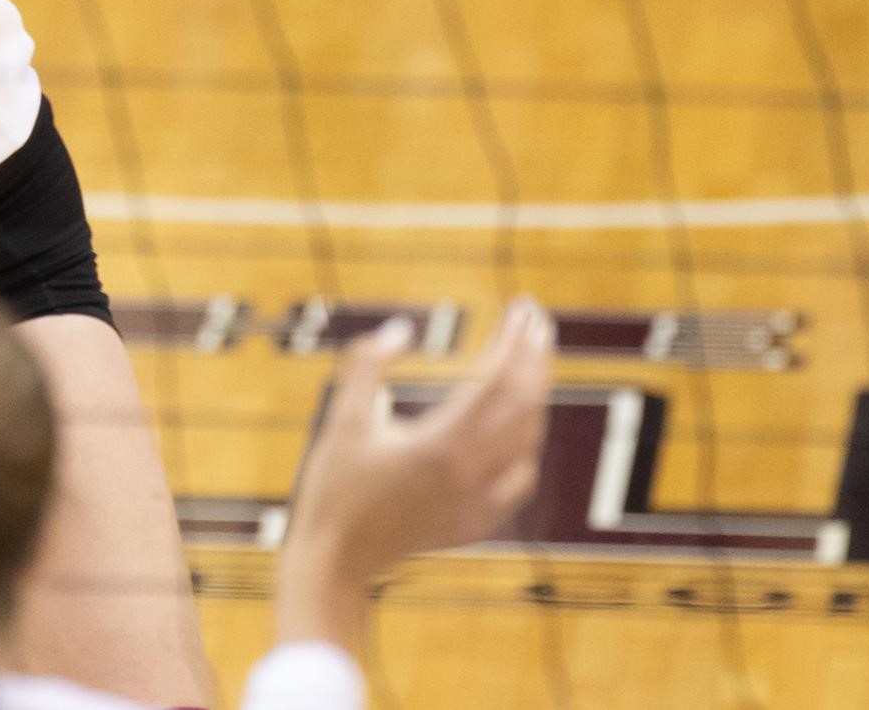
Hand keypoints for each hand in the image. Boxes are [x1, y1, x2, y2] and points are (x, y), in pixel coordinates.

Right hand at [277, 299, 554, 651]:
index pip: (497, 379)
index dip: (514, 339)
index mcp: (441, 444)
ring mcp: (480, 501)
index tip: (521, 307)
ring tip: (529, 362)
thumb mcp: (342, 416)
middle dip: (535, 356)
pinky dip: (527, 442)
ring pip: (529, 439)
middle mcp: (471, 473)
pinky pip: (520, 475)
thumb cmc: (333, 485)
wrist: (336, 559)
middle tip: (535, 321)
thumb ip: (368, 363)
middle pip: (524, 404)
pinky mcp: (478, 521)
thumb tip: (402, 327)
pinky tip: (520, 428)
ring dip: (535, 395)